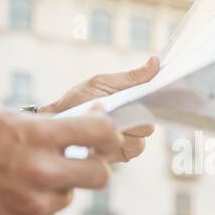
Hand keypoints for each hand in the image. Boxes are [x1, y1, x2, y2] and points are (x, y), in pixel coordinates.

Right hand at [0, 109, 125, 214]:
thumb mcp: (13, 119)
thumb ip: (52, 127)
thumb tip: (91, 125)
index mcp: (38, 137)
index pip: (100, 134)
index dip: (109, 135)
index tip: (106, 137)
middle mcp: (40, 173)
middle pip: (99, 177)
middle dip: (95, 167)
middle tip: (82, 162)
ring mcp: (32, 205)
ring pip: (66, 198)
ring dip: (54, 187)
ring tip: (21, 177)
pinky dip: (33, 206)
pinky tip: (8, 194)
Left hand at [35, 57, 159, 161]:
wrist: (58, 119)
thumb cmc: (80, 98)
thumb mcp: (104, 82)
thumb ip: (132, 77)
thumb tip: (156, 61)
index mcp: (135, 101)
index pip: (156, 101)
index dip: (156, 98)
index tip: (150, 93)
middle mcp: (136, 121)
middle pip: (150, 123)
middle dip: (134, 117)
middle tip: (117, 109)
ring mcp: (130, 139)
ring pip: (142, 138)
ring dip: (123, 129)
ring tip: (105, 122)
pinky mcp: (123, 154)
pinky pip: (133, 150)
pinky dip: (120, 142)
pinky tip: (105, 134)